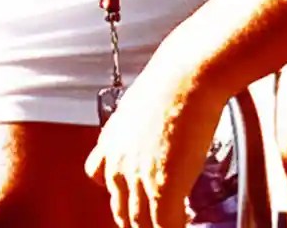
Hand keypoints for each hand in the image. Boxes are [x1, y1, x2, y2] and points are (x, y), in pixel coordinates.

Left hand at [83, 46, 226, 227]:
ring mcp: (138, 177)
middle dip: (136, 222)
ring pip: (140, 223)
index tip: (130, 200)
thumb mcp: (143, 101)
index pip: (99, 178)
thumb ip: (144, 123)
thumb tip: (161, 124)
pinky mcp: (162, 186)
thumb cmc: (172, 79)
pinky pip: (165, 225)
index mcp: (112, 141)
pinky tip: (183, 227)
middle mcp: (118, 162)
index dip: (118, 193)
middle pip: (120, 208)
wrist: (186, 75)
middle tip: (150, 224)